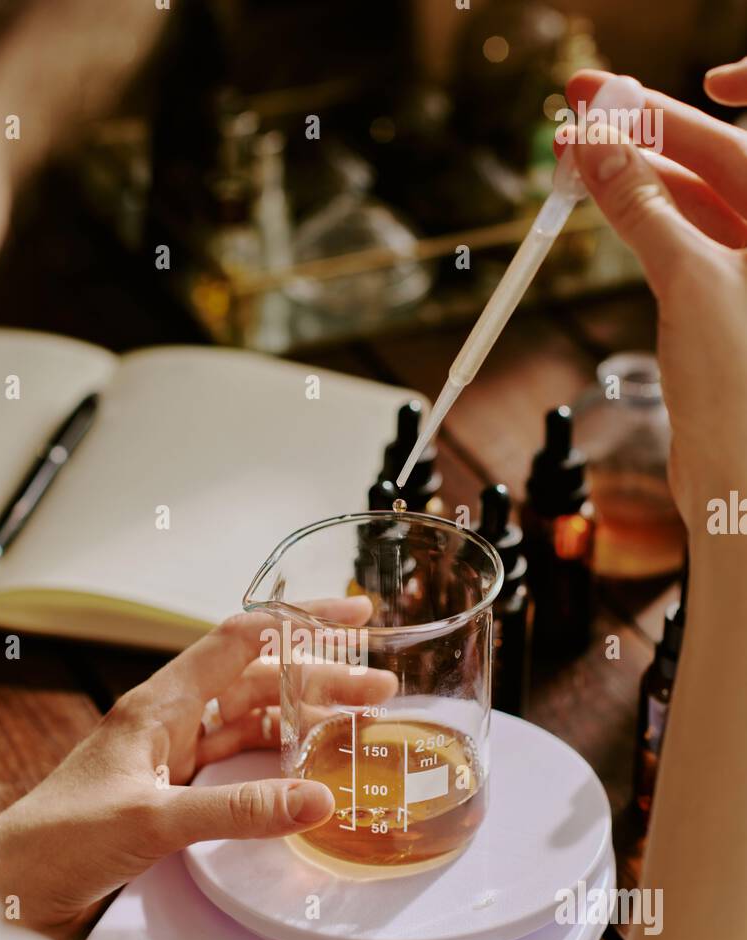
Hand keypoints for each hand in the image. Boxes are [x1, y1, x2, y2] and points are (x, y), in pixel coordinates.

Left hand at [0, 601, 389, 939]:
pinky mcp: (170, 790)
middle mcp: (167, 719)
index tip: (353, 616)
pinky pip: (235, 760)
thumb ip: (238, 809)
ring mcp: (170, 754)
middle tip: (377, 686)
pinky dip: (275, 758)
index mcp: (158, 704)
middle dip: (318, 678)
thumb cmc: (58, 839)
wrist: (11, 884)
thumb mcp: (154, 820)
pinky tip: (306, 765)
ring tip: (357, 721)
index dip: (301, 622)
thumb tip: (317, 798)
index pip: (241, 640)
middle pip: (256, 681)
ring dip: (302, 717)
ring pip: (249, 720)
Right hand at [561, 63, 746, 540]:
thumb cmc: (742, 390)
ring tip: (576, 158)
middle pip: (714, 160)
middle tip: (580, 114)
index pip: (735, 136)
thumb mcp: (688, 282)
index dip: (670, 108)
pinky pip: (683, 241)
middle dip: (645, 136)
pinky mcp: (726, 303)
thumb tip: (600, 145)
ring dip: (635, 179)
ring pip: (693, 201)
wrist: (741, 482)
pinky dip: (641, 221)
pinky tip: (601, 202)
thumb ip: (644, 206)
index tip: (610, 92)